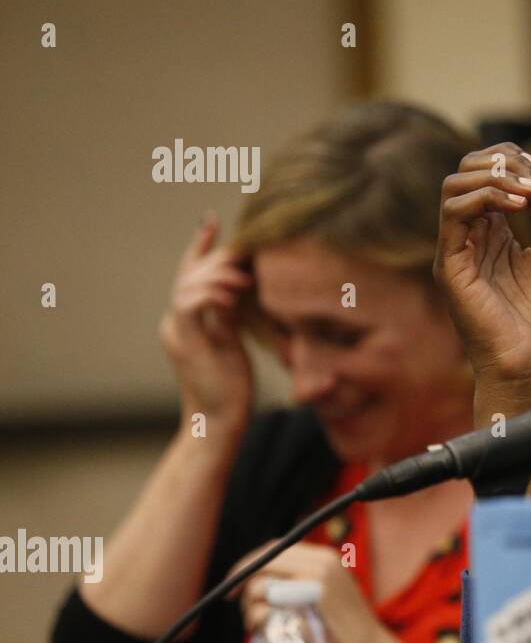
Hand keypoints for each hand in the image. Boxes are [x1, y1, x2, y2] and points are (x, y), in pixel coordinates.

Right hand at [158, 212, 254, 434]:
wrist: (219, 422)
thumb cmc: (232, 387)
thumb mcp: (233, 340)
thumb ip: (231, 313)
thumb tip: (244, 286)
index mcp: (184, 320)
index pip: (189, 274)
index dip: (199, 246)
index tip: (211, 220)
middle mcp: (174, 322)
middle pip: (189, 273)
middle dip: (216, 256)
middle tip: (243, 251)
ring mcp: (175, 331)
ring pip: (187, 284)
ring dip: (217, 275)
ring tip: (244, 279)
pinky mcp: (184, 342)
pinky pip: (189, 304)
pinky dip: (210, 294)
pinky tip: (233, 296)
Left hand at [226, 541, 382, 642]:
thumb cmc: (344, 637)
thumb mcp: (321, 603)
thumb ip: (296, 587)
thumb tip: (257, 584)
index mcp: (324, 558)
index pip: (275, 549)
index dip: (247, 565)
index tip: (232, 588)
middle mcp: (322, 559)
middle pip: (264, 560)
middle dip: (242, 584)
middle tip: (236, 606)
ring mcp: (321, 573)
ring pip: (263, 582)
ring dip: (252, 607)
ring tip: (258, 626)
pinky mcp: (317, 592)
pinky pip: (271, 599)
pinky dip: (262, 615)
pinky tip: (268, 631)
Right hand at [434, 143, 530, 390]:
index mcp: (493, 232)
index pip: (485, 174)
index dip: (511, 159)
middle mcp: (470, 237)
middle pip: (466, 171)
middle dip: (504, 160)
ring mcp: (456, 250)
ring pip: (454, 185)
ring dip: (495, 175)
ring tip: (529, 191)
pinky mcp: (450, 265)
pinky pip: (454, 213)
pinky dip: (487, 198)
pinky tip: (519, 205)